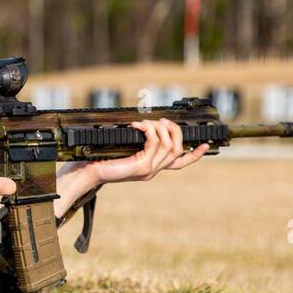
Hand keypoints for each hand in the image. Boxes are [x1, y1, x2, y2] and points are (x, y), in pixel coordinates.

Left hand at [77, 119, 209, 184]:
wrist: (86, 172)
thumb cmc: (100, 158)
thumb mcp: (124, 147)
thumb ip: (138, 141)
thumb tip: (147, 124)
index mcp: (151, 166)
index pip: (179, 163)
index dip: (194, 154)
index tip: (205, 145)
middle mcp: (153, 170)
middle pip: (178, 150)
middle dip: (174, 131)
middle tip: (162, 120)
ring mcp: (148, 170)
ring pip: (168, 146)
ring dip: (159, 128)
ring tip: (147, 122)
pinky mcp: (141, 167)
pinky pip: (154, 144)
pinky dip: (149, 131)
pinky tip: (138, 126)